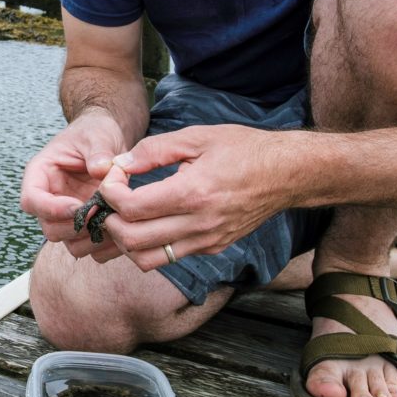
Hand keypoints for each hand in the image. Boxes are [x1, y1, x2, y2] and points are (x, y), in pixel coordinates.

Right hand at [19, 111, 130, 258]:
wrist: (108, 140)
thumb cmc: (95, 132)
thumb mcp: (97, 134)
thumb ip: (99, 151)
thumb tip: (100, 170)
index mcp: (41, 174)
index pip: (31, 200)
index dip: (51, 208)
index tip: (78, 206)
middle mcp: (50, 198)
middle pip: (49, 227)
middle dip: (75, 226)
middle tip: (102, 214)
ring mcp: (67, 214)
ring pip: (68, 242)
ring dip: (91, 237)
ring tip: (114, 221)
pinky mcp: (85, 223)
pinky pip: (89, 244)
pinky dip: (104, 243)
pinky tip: (122, 227)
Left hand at [90, 123, 298, 269]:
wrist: (286, 173)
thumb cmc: (243, 149)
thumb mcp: (197, 137)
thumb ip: (155, 150)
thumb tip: (121, 163)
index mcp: (193, 193)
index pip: (132, 208)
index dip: (111, 193)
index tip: (114, 177)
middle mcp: (199, 224)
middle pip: (133, 241)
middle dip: (110, 221)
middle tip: (111, 200)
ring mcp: (206, 241)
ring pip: (147, 260)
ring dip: (127, 241)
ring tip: (126, 216)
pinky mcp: (213, 248)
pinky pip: (170, 258)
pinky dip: (150, 245)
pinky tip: (151, 221)